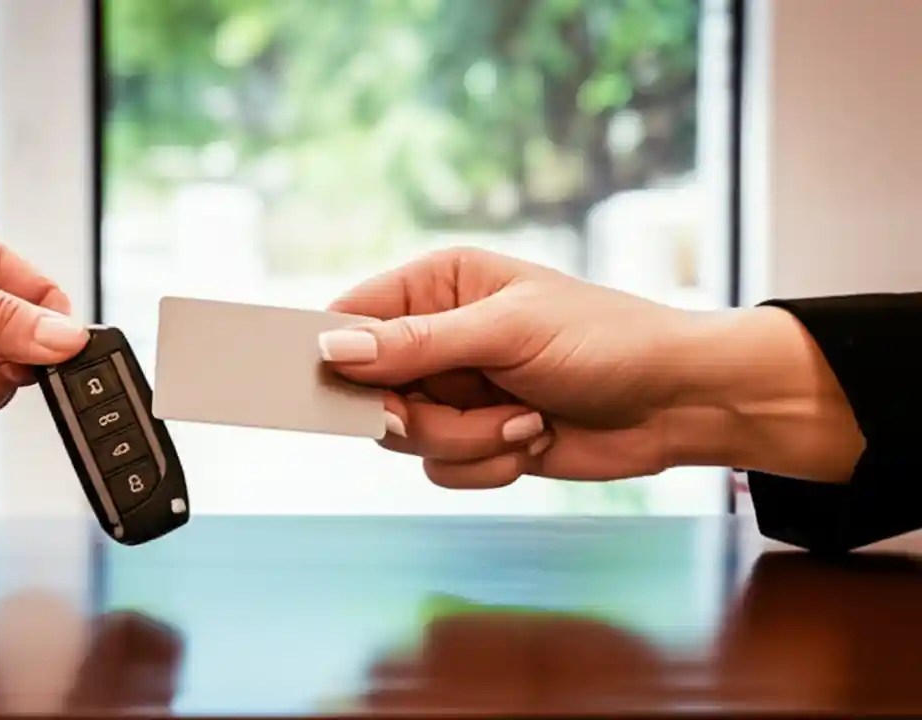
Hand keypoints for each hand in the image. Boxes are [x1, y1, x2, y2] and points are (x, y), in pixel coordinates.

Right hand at [322, 248, 862, 488]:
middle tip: (462, 408)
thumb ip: (416, 344)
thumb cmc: (606, 340)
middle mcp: (438, 337)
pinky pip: (443, 470)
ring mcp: (456, 391)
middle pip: (370, 391)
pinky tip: (534, 437)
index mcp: (438, 285)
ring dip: (467, 441)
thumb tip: (334, 350)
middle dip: (420, 414)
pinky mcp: (478, 438)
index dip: (337, 355)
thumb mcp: (507, 332)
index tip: (331, 387)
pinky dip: (488, 464)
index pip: (352, 317)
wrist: (677, 402)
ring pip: (406, 439)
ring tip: (524, 418)